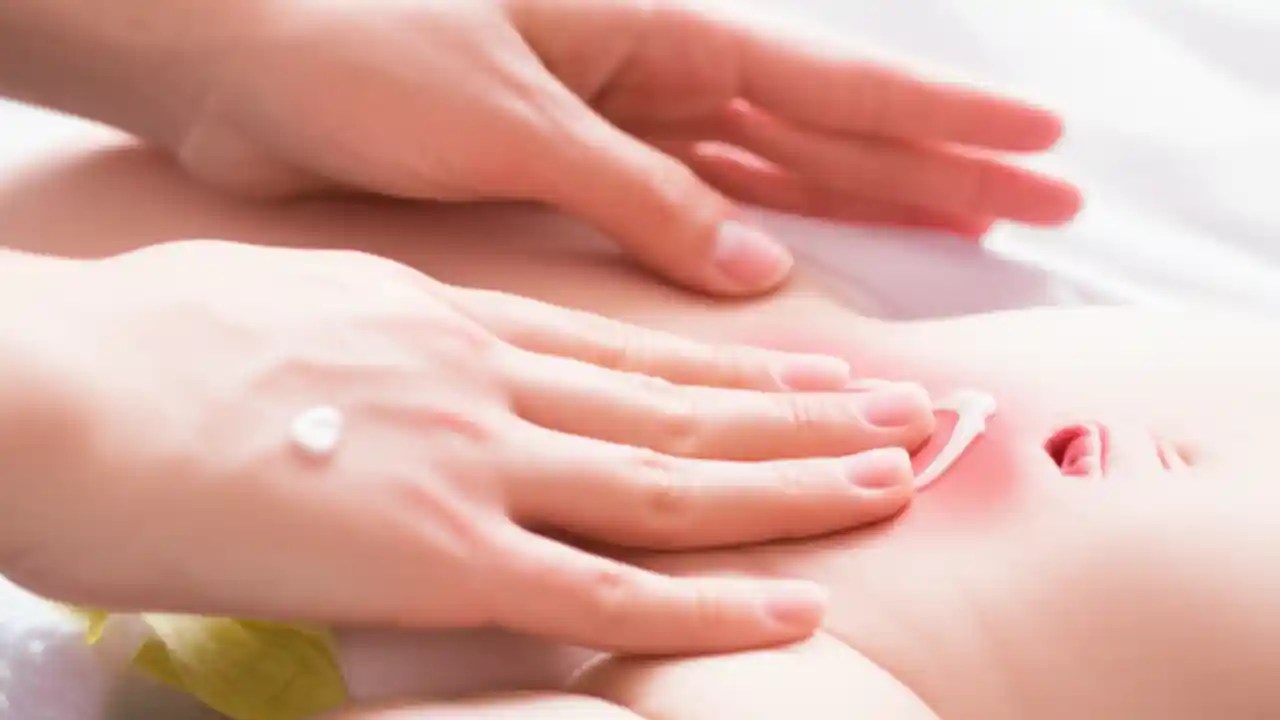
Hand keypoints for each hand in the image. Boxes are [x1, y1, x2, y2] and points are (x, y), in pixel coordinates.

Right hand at [0, 240, 931, 653]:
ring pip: (670, 481)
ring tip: (894, 484)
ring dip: (793, 486)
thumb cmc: (140, 349)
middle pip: (679, 403)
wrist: (57, 379)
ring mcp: (471, 463)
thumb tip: (410, 384)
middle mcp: (484, 379)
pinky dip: (705, 603)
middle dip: (807, 413)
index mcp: (446, 320)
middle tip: (910, 414)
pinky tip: (791, 604)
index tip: (813, 368)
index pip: (627, 349)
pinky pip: (602, 589)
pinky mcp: (435, 557)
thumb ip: (383, 352)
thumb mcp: (292, 315)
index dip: (734, 364)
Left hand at [173, 0, 1080, 295]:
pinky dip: (746, 235)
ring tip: (964, 229)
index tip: (1039, 146)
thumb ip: (641, 195)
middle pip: (823, 128)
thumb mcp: (512, 118)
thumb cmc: (353, 47)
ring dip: (861, 202)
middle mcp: (649, 75)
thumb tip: (758, 268)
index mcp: (653, 31)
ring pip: (767, 171)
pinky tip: (800, 259)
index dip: (940, 121)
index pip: (830, 84)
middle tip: (1041, 201)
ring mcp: (613, 124)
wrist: (232, 55)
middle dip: (933, 167)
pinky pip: (686, 206)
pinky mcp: (563, 171)